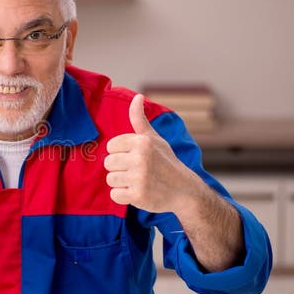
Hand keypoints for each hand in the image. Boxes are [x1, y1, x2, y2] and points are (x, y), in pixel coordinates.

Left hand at [104, 94, 196, 212]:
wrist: (185, 190)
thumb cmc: (166, 163)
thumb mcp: (155, 139)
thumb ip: (140, 119)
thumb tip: (137, 96)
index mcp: (142, 142)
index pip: (111, 146)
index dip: (120, 154)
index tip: (135, 158)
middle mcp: (140, 158)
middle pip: (108, 163)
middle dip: (119, 169)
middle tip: (137, 172)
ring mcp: (139, 177)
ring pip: (110, 179)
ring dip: (121, 183)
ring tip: (138, 182)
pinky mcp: (138, 196)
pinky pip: (115, 195)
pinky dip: (123, 196)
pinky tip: (137, 193)